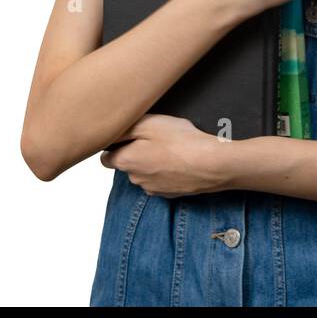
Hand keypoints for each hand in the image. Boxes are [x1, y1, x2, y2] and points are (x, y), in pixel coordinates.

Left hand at [98, 114, 232, 198]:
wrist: (211, 165)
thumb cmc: (180, 142)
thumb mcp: (148, 123)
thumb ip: (124, 128)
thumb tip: (110, 132)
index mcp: (125, 162)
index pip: (105, 158)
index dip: (115, 145)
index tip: (128, 135)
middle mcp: (135, 179)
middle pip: (127, 164)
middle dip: (136, 151)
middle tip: (155, 137)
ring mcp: (153, 189)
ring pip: (145, 172)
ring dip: (152, 162)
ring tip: (171, 147)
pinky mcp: (169, 194)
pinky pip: (161, 180)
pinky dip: (167, 171)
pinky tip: (180, 160)